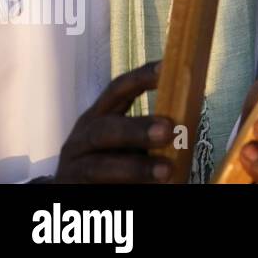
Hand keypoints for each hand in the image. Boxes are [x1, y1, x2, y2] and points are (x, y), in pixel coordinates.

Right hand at [55, 61, 174, 182]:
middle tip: (169, 131)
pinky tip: (148, 189)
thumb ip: (151, 130)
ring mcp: (72, 165)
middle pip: (105, 128)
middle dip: (137, 129)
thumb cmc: (113, 160)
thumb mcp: (130, 140)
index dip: (140, 77)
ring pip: (98, 166)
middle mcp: (82, 136)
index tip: (167, 67)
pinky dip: (123, 188)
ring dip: (134, 168)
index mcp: (99, 115)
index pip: (118, 90)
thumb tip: (186, 124)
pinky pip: (96, 188)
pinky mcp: (70, 188)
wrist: (77, 191)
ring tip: (166, 171)